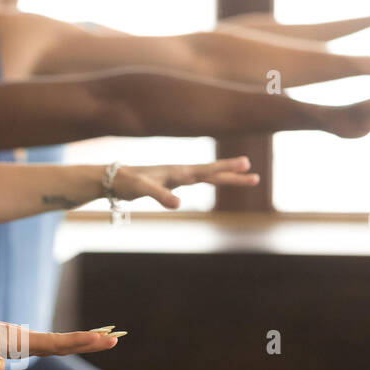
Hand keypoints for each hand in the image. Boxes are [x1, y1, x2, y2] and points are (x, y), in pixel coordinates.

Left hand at [0, 306, 122, 369]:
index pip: (52, 343)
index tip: (103, 338)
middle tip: (116, 338)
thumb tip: (0, 368)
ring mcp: (14, 342)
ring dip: (76, 343)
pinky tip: (66, 347)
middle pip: (59, 342)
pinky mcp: (7, 345)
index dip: (78, 342)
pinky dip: (58, 346)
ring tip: (103, 339)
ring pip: (51, 344)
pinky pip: (38, 347)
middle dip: (87, 341)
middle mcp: (18, 338)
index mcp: (13, 339)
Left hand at [113, 158, 260, 208]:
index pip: (207, 170)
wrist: (113, 178)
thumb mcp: (142, 189)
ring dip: (226, 177)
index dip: (226, 169)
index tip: (246, 164)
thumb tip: (179, 205)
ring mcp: (177, 176)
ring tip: (247, 176)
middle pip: (213, 173)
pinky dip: (211, 180)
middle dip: (233, 174)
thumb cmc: (126, 182)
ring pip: (208, 176)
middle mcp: (180, 172)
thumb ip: (160, 195)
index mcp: (177, 172)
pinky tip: (217, 180)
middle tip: (256, 176)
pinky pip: (198, 180)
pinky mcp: (172, 182)